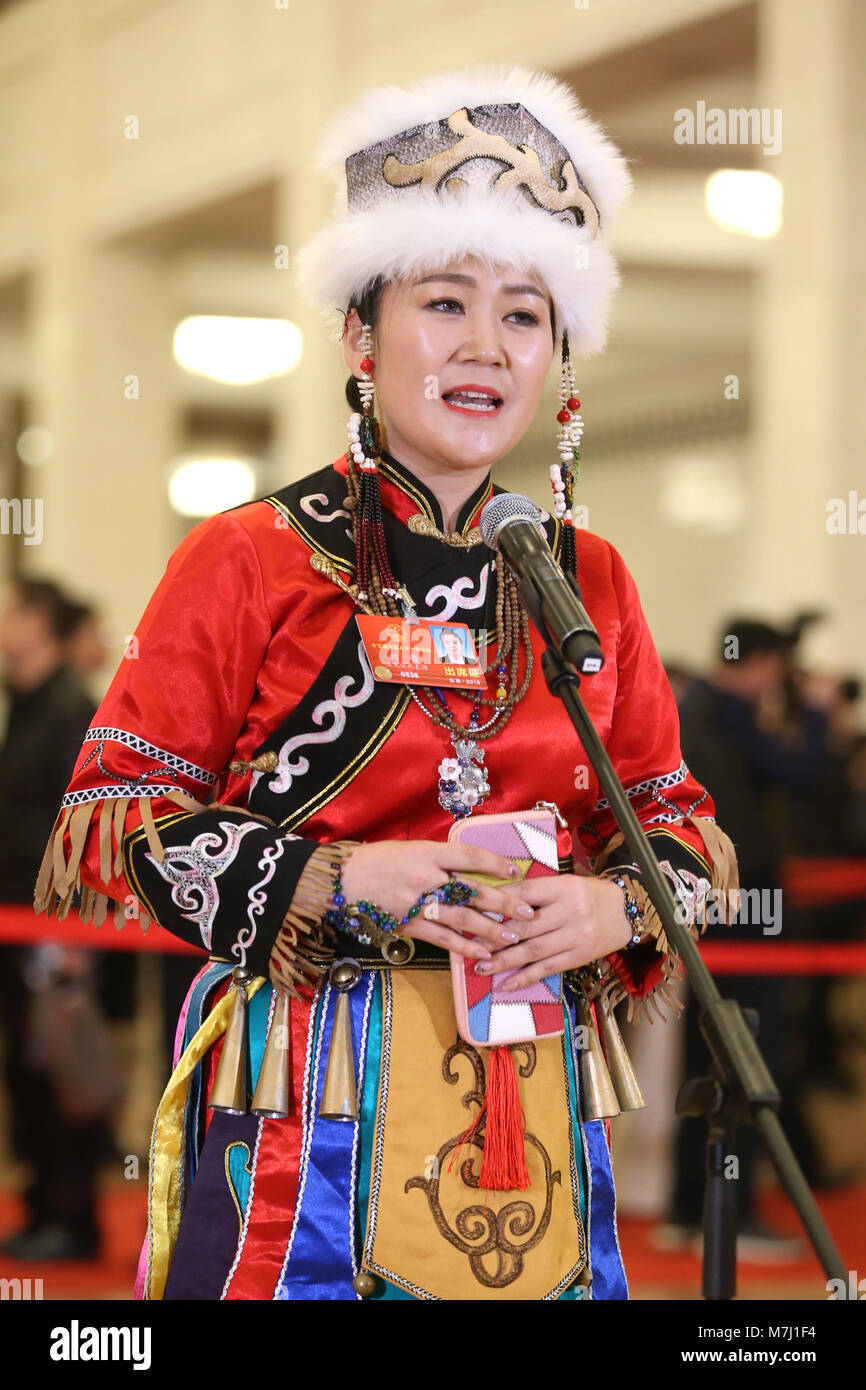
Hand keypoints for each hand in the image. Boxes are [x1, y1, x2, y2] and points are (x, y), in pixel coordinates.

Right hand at [339, 839, 535, 960]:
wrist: (341, 880)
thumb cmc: (377, 860)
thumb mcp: (410, 849)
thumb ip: (439, 860)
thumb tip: (472, 871)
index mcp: (427, 852)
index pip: (469, 855)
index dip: (495, 863)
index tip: (516, 871)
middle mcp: (425, 877)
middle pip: (472, 890)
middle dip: (503, 902)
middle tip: (528, 911)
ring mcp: (416, 903)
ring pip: (461, 917)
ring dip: (490, 929)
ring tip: (513, 937)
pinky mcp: (408, 925)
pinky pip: (441, 938)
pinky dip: (464, 946)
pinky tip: (482, 953)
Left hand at [472, 874, 633, 988]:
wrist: (623, 912)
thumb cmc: (587, 895)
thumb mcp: (564, 883)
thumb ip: (536, 891)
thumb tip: (497, 898)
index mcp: (563, 888)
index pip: (525, 892)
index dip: (498, 901)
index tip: (474, 908)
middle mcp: (569, 911)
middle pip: (525, 926)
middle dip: (494, 936)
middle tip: (469, 944)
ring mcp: (574, 936)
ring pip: (533, 951)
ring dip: (504, 961)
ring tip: (481, 967)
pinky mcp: (578, 957)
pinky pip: (547, 969)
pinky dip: (525, 978)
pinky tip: (506, 984)